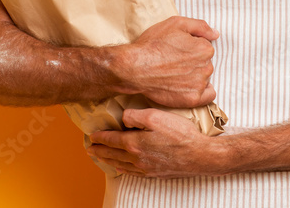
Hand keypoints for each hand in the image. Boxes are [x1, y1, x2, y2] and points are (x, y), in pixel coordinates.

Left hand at [88, 108, 221, 177]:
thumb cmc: (180, 134)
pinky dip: (122, 169)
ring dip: (108, 160)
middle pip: (112, 153)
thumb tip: (123, 119)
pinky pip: (132, 172)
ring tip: (100, 157)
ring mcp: (145, 167)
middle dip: (99, 150)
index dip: (100, 137)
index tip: (91, 136)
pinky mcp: (154, 173)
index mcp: (134, 143)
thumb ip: (135, 116)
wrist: (199, 156)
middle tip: (89, 149)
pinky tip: (120, 168)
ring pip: (120, 164)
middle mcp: (136, 158)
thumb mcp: (156, 116)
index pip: (111, 139)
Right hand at [117, 16, 218, 107]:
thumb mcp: (176, 23)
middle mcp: (207, 67)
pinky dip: (201, 91)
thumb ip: (200, 26)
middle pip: (204, 63)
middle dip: (193, 61)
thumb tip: (215, 34)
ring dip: (194, 75)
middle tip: (174, 61)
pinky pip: (207, 96)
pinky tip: (188, 87)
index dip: (190, 46)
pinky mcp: (192, 99)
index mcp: (205, 49)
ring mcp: (200, 85)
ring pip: (204, 77)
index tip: (178, 49)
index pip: (204, 46)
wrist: (134, 67)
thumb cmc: (153, 44)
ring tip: (175, 74)